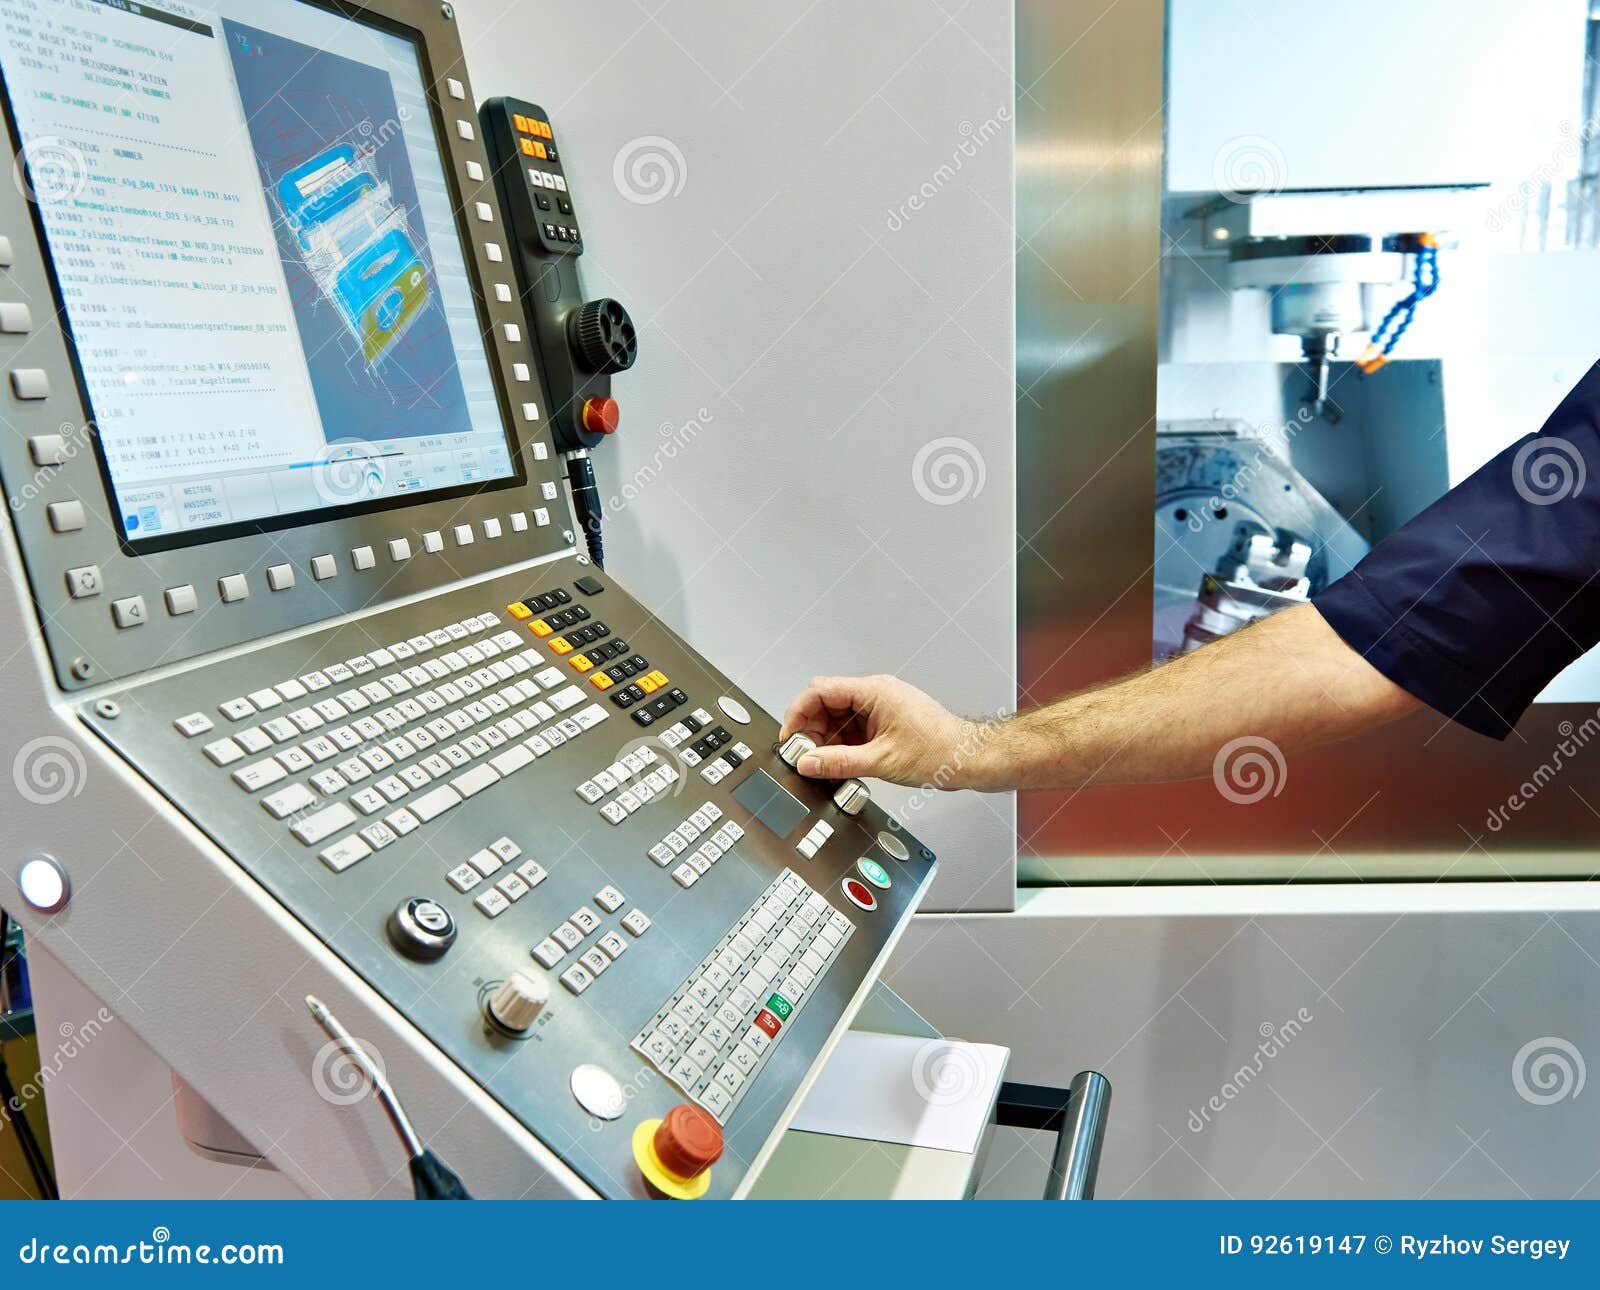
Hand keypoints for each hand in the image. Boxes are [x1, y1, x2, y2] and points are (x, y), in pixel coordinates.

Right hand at [778, 674, 972, 786]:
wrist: (969, 758)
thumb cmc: (940, 751)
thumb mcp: (881, 761)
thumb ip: (838, 762)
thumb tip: (808, 762)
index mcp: (874, 691)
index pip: (820, 690)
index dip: (799, 713)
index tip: (792, 737)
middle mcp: (876, 694)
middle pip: (826, 704)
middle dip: (812, 731)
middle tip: (807, 757)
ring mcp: (881, 708)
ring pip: (839, 719)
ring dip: (828, 741)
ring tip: (826, 765)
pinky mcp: (886, 722)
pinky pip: (854, 729)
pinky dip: (843, 746)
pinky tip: (842, 764)